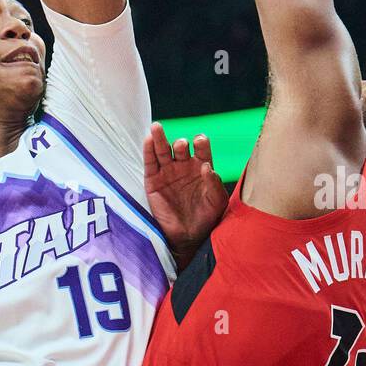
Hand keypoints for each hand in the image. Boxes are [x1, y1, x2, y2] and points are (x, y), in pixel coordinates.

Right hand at [143, 123, 228, 268]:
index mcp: (201, 168)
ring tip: (157, 127)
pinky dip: (148, 150)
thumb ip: (215, 184)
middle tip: (181, 145)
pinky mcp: (153, 180)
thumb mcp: (217, 202)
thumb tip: (207, 167)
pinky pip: (150, 162)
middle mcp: (184, 166)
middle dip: (180, 144)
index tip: (200, 141)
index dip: (201, 143)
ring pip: (163, 150)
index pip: (201, 149)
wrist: (187, 237)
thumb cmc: (206, 218)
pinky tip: (148, 139)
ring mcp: (168, 172)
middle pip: (180, 147)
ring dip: (160, 138)